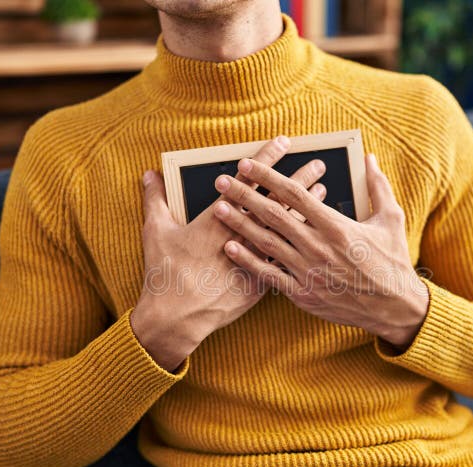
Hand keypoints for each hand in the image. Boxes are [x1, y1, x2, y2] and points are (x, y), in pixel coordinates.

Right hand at [130, 136, 327, 370]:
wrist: (176, 317)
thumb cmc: (165, 274)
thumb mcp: (155, 232)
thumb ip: (155, 199)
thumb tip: (149, 174)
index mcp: (217, 219)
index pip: (248, 181)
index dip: (266, 160)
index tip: (283, 143)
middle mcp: (241, 235)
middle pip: (276, 202)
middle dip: (298, 180)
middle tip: (318, 164)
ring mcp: (254, 259)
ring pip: (287, 227)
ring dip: (306, 208)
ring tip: (322, 191)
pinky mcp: (260, 282)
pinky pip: (287, 258)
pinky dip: (301, 242)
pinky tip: (314, 233)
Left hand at [212, 153, 429, 349]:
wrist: (395, 307)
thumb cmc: (393, 261)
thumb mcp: (392, 219)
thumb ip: (377, 186)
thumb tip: (369, 157)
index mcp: (337, 226)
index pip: (294, 194)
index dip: (267, 177)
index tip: (247, 164)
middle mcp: (319, 247)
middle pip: (273, 214)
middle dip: (244, 195)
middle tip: (221, 181)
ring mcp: (309, 272)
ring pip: (266, 243)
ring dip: (239, 224)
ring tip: (218, 208)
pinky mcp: (303, 294)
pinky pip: (269, 275)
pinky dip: (247, 261)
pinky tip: (229, 248)